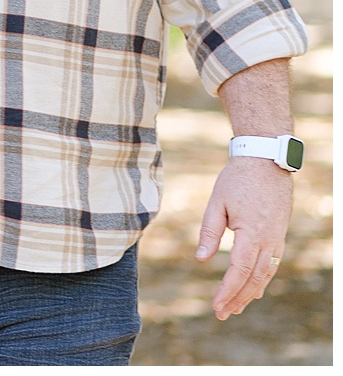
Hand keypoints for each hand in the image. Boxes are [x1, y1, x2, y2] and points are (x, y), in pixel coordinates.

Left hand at [195, 157, 293, 319]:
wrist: (267, 163)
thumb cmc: (237, 180)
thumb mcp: (217, 202)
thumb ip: (209, 231)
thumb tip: (201, 259)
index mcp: (252, 234)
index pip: (239, 271)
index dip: (228, 291)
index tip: (216, 306)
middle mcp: (269, 241)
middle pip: (253, 279)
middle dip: (238, 299)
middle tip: (222, 315)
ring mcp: (277, 240)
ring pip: (265, 275)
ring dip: (250, 294)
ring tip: (235, 308)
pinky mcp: (279, 236)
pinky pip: (271, 265)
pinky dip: (261, 281)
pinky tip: (253, 290)